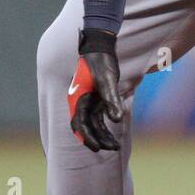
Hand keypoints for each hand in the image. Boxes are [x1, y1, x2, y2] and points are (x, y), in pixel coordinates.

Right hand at [68, 30, 123, 151]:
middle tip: (112, 148)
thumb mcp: (108, 80)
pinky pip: (98, 117)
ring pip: (93, 124)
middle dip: (97, 139)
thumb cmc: (101, 62)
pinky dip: (105, 126)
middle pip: (86, 127)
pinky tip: (114, 133)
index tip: (97, 148)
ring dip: (103, 135)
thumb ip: (111, 100)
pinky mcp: (96, 98)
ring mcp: (88, 101)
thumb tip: (117, 119)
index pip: (79, 124)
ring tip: (116, 146)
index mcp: (78, 99)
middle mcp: (80, 102)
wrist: (99, 46)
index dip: (87, 137)